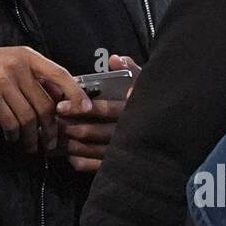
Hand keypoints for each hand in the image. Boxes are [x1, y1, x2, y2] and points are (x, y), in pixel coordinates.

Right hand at [0, 47, 91, 151]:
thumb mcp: (14, 62)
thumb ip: (35, 76)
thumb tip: (60, 100)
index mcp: (28, 56)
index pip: (60, 74)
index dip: (76, 93)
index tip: (85, 109)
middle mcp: (19, 67)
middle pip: (46, 103)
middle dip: (51, 127)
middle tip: (50, 141)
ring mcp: (5, 82)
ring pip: (30, 117)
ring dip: (32, 136)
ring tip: (30, 145)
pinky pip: (12, 122)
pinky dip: (15, 134)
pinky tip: (12, 138)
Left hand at [57, 55, 141, 172]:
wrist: (169, 131)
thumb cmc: (151, 103)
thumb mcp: (144, 83)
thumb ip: (129, 70)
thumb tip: (114, 58)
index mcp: (132, 110)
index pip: (105, 109)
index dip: (81, 108)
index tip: (62, 106)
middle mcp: (129, 131)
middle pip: (98, 131)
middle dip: (75, 128)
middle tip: (57, 124)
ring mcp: (127, 150)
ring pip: (97, 150)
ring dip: (76, 146)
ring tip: (61, 140)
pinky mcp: (124, 164)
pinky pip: (101, 167)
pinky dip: (85, 164)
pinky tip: (72, 158)